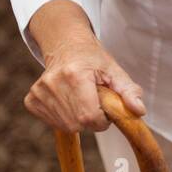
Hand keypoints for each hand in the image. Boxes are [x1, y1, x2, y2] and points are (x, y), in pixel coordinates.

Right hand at [24, 35, 145, 133]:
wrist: (66, 46)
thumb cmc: (93, 60)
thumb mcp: (115, 71)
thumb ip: (129, 91)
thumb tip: (139, 111)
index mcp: (74, 75)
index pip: (89, 117)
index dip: (102, 119)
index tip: (106, 109)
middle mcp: (52, 84)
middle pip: (78, 124)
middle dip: (92, 119)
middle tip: (95, 102)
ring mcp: (39, 93)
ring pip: (66, 126)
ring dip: (79, 119)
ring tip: (82, 99)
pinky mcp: (32, 100)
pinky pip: (54, 123)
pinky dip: (65, 118)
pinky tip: (69, 101)